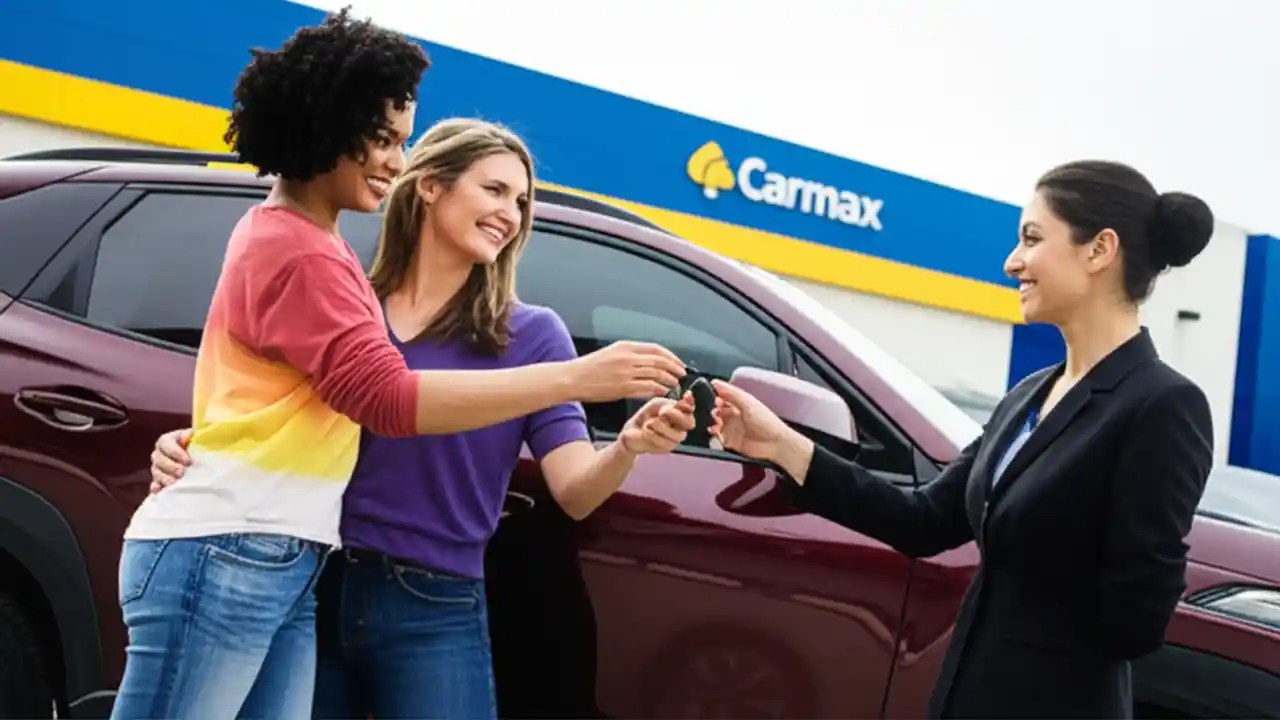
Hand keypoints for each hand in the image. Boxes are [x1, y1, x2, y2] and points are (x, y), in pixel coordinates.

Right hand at [149, 428, 192, 494]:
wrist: (199, 459)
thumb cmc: (198, 446)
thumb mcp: (197, 438)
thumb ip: (193, 436)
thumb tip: (188, 436)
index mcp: (167, 440)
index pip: (165, 443)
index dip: (175, 452)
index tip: (188, 461)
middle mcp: (159, 453)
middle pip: (159, 458)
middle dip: (170, 466)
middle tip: (182, 473)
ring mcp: (157, 467)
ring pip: (156, 472)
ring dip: (165, 478)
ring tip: (175, 483)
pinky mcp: (158, 480)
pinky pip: (154, 484)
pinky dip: (156, 487)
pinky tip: (159, 490)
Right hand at [566, 341, 685, 401]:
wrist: (573, 378)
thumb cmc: (589, 368)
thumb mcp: (611, 353)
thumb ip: (629, 355)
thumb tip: (648, 360)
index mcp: (625, 346)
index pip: (656, 349)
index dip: (670, 356)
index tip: (677, 363)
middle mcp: (628, 357)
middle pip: (660, 361)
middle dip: (674, 368)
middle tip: (681, 374)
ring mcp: (626, 372)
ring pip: (657, 374)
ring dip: (669, 380)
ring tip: (674, 384)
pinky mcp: (623, 387)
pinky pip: (648, 388)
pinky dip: (658, 389)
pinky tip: (662, 392)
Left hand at [618, 392, 696, 454]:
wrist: (632, 432)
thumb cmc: (647, 416)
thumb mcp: (657, 404)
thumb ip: (671, 402)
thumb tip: (687, 398)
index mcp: (682, 414)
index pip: (691, 409)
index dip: (687, 405)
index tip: (678, 401)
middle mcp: (682, 427)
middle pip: (690, 423)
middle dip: (675, 415)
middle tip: (662, 411)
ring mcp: (676, 439)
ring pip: (678, 434)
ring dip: (661, 426)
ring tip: (649, 423)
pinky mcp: (667, 448)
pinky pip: (665, 441)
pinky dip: (653, 435)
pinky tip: (646, 432)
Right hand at [710, 379, 793, 461]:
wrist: (774, 444)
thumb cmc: (766, 422)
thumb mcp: (748, 403)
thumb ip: (731, 393)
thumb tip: (715, 383)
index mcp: (739, 403)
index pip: (721, 396)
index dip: (712, 395)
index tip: (703, 395)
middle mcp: (734, 415)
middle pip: (715, 410)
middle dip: (708, 410)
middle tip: (706, 411)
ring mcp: (731, 429)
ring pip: (714, 424)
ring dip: (710, 423)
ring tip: (712, 423)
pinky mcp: (730, 442)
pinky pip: (716, 438)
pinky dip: (712, 436)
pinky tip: (713, 433)